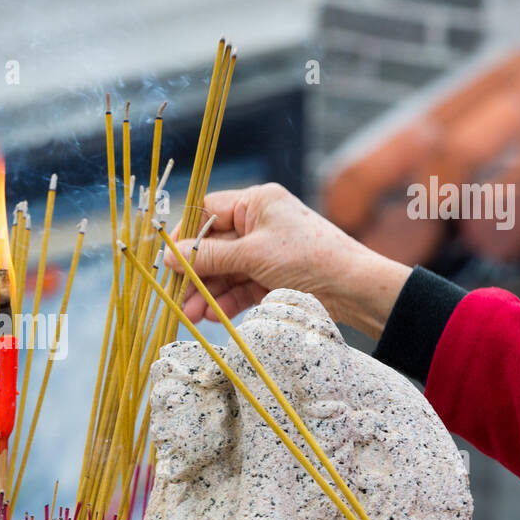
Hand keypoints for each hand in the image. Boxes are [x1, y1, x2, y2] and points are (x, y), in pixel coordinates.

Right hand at [162, 183, 410, 338]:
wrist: (353, 289)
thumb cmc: (307, 258)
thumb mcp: (252, 255)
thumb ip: (209, 256)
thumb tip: (168, 256)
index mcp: (256, 203)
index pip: (207, 212)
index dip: (185, 235)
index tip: (166, 260)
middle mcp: (258, 223)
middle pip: (213, 246)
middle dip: (194, 273)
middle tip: (175, 296)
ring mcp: (264, 252)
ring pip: (224, 271)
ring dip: (207, 292)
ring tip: (192, 315)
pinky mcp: (271, 277)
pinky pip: (240, 287)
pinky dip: (226, 301)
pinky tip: (213, 316)